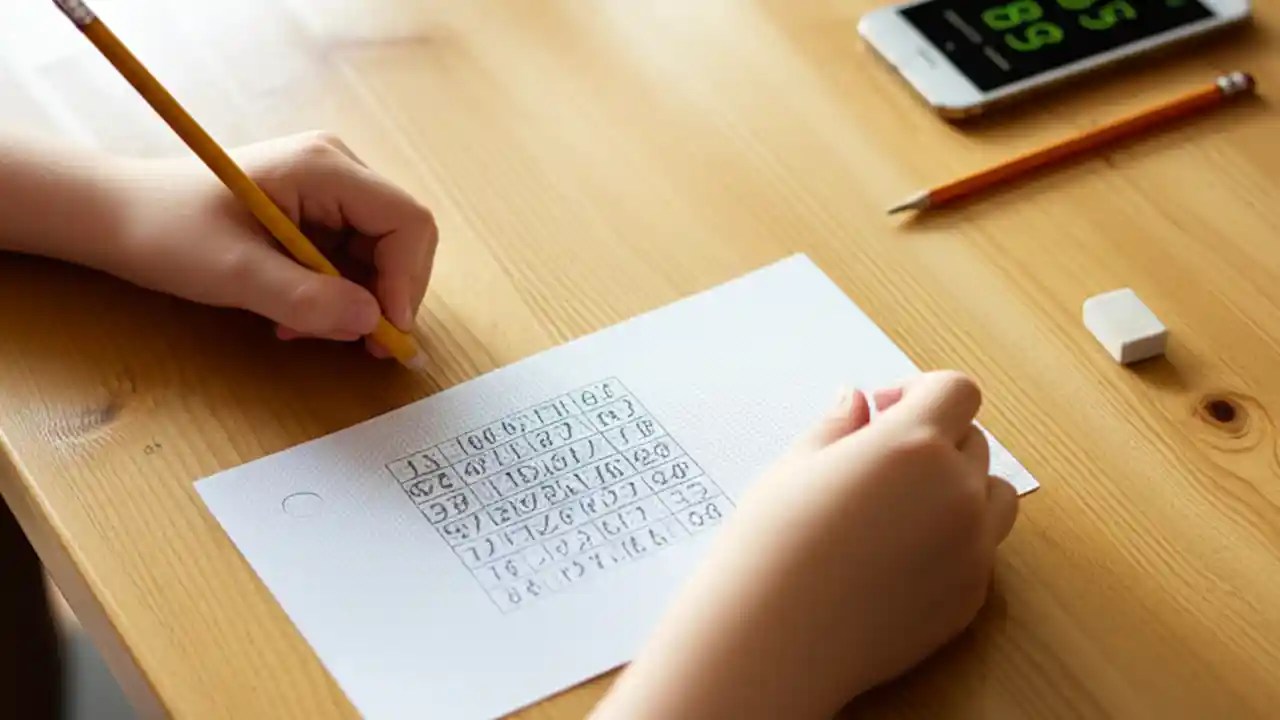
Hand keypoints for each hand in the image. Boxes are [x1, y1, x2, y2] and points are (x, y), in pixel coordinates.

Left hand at [107, 132, 436, 356]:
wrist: (114, 215)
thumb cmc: (165, 231)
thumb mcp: (236, 274)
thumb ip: (308, 299)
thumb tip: (373, 323)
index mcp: (325, 167)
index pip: (407, 221)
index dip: (408, 280)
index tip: (387, 331)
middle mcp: (337, 169)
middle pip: (400, 240)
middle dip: (384, 296)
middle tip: (361, 346)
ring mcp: (327, 190)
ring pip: (378, 256)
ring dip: (353, 302)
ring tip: (303, 329)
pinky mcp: (314, 212)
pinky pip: (349, 260)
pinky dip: (333, 296)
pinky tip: (293, 315)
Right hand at [593, 371, 1018, 718]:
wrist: (773, 640)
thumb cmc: (770, 548)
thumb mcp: (794, 468)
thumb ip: (837, 428)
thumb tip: (857, 402)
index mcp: (913, 445)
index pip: (956, 391)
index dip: (920, 391)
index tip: (883, 410)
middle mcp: (956, 493)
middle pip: (975, 441)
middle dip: (934, 439)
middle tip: (878, 462)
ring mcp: (970, 550)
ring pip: (993, 496)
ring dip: (960, 487)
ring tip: (901, 507)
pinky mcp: (969, 598)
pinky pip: (980, 551)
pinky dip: (952, 541)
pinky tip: (895, 556)